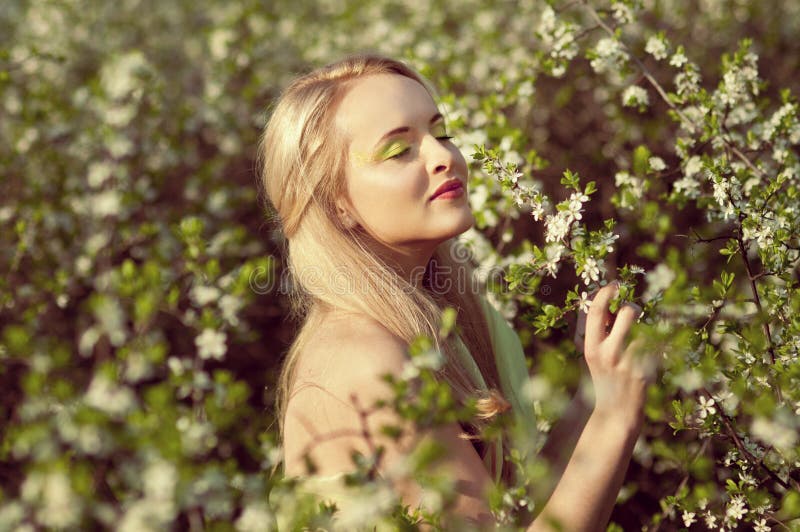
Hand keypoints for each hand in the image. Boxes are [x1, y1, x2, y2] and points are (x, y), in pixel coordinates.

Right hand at [579, 283, 649, 427]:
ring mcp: (628, 363)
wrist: (615, 411)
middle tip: (633, 310)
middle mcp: (608, 354)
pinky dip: (655, 345)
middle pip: (627, 314)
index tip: (614, 284)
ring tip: (640, 338)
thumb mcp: (589, 353)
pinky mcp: (646, 372)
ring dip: (645, 329)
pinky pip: (657, 346)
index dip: (605, 293)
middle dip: (633, 307)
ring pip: (646, 329)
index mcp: (590, 347)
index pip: (595, 312)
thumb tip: (598, 296)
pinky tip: (650, 355)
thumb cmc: (601, 376)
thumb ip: (591, 327)